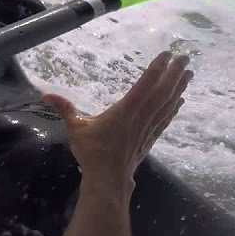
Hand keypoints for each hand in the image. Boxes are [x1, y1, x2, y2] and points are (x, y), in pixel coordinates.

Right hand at [43, 51, 191, 189]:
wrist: (109, 180)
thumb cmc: (92, 153)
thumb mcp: (76, 128)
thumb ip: (65, 109)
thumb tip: (45, 95)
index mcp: (124, 111)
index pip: (144, 86)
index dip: (156, 69)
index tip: (167, 55)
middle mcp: (140, 117)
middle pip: (161, 92)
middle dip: (174, 74)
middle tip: (185, 58)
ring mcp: (148, 128)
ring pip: (166, 104)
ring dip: (179, 88)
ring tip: (189, 73)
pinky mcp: (150, 138)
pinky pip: (165, 119)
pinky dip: (174, 108)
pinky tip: (180, 100)